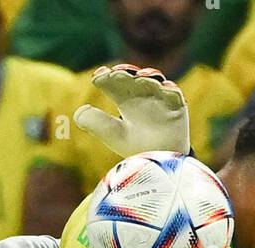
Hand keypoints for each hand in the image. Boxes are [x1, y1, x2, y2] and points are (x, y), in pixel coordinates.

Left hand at [74, 64, 189, 159]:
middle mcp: (143, 95)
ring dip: (148, 76)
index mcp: (126, 100)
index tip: (97, 78)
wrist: (160, 166)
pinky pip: (174, 93)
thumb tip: (77, 113)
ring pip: (154, 81)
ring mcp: (160, 99)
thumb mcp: (112, 135)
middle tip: (115, 73)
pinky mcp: (177, 107)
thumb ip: (95, 123)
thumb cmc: (136, 150)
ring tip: (140, 77)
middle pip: (133, 77)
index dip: (106, 77)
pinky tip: (163, 87)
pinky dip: (169, 89)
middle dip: (125, 72)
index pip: (115, 82)